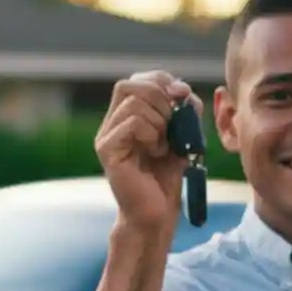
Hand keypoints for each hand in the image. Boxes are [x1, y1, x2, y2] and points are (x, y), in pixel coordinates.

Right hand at [95, 71, 202, 233]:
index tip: (182, 97)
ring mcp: (106, 135)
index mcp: (127, 114)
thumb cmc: (167, 175)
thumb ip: (185, 108)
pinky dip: (152, 135)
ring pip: (134, 103)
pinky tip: (156, 152)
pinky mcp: (107, 149)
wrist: (158, 211)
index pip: (139, 79)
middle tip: (173, 124)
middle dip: (161, 98)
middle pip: (130, 84)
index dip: (162, 81)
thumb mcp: (184, 134)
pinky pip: (132, 124)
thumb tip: (181, 88)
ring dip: (159, 121)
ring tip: (163, 145)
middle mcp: (112, 121)